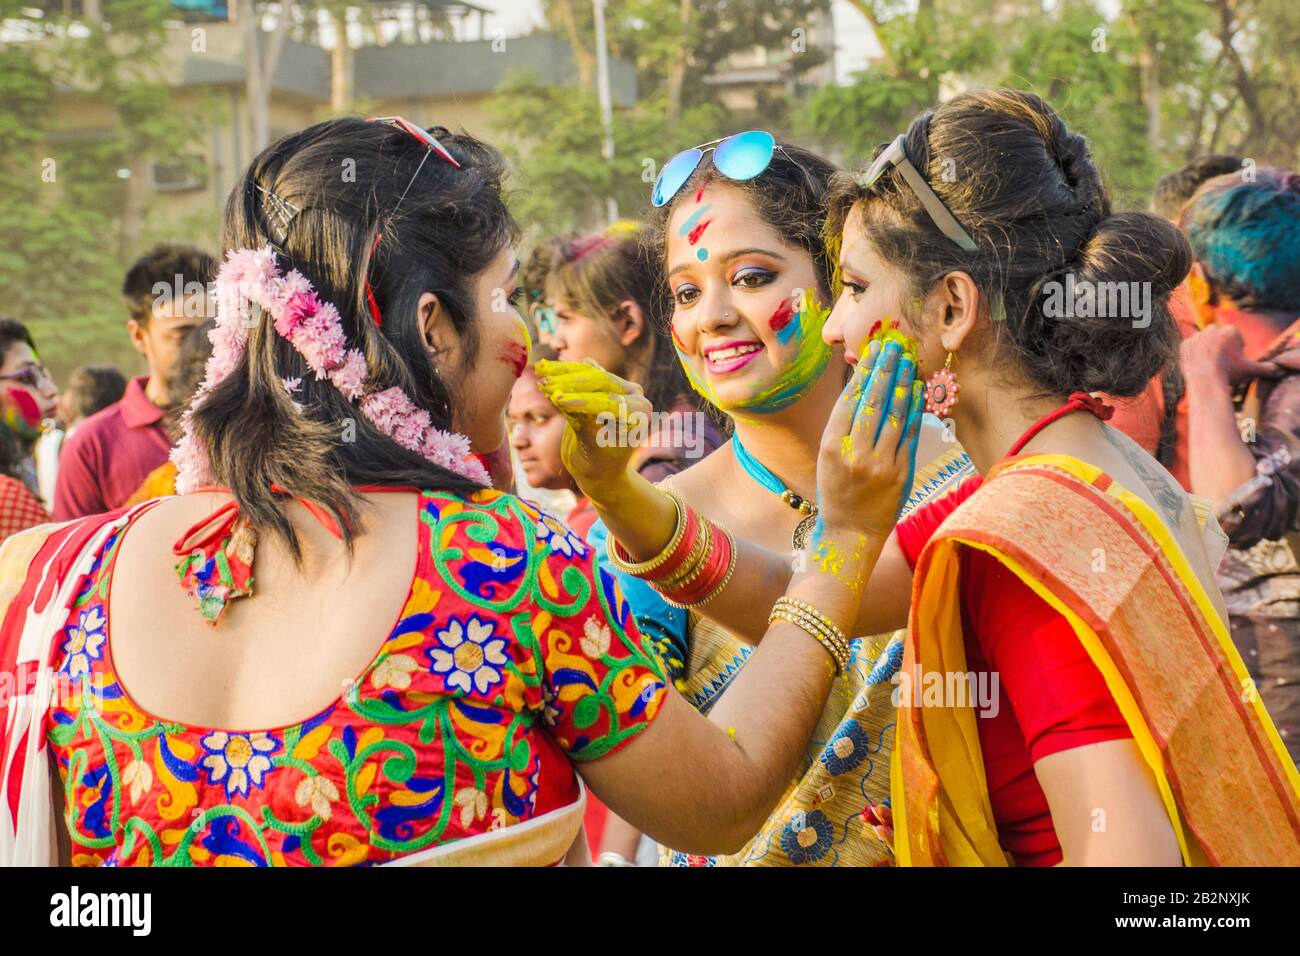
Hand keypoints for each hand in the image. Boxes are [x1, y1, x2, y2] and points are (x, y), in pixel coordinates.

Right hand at [534, 358, 651, 503]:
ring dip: (561, 373)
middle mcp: (633, 394)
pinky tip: (542, 369)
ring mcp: (618, 385)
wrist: (597, 469)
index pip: (609, 402)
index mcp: (640, 411)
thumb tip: (561, 398)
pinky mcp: (602, 381)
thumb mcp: (590, 448)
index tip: (558, 401)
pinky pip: (580, 371)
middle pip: (599, 381)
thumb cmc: (598, 465)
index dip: (582, 401)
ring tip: (540, 373)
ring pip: (588, 372)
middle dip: (569, 383)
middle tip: (544, 385)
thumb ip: (581, 422)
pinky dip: (561, 372)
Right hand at [807, 340, 922, 589]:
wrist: (850, 532)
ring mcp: (880, 464)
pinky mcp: (901, 474)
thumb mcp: (829, 456)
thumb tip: (863, 386)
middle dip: (884, 370)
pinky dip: (914, 409)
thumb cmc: (837, 490)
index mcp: (831, 446)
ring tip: (907, 362)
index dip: (863, 373)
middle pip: (873, 402)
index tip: (872, 351)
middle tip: (893, 346)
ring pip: (894, 415)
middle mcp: (854, 453)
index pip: (850, 400)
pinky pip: (909, 434)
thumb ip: (844, 426)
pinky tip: (918, 391)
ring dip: (902, 384)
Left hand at [1181, 324, 1282, 387]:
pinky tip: (1197, 365)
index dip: (1236, 352)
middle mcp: (1212, 328)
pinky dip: (1194, 356)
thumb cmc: (1230, 373)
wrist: (1205, 380)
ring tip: (1209, 365)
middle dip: (1221, 349)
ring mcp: (1196, 335)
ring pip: (1205, 344)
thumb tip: (1276, 369)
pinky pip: (1191, 349)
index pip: (1235, 340)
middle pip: (1219, 340)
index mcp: (1230, 330)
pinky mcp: (1184, 344)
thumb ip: (1264, 368)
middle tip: (1221, 364)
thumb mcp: (1250, 370)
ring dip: (1206, 351)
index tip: (1233, 361)